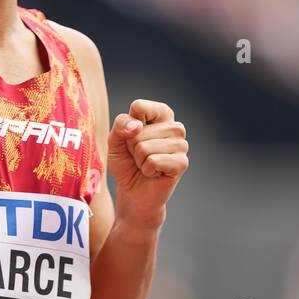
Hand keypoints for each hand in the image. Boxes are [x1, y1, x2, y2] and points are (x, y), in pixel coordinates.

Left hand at [107, 99, 189, 224]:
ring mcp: (181, 145)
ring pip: (145, 147)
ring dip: (139, 160)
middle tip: (139, 157)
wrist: (133, 192)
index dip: (127, 126)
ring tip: (146, 165)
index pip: (139, 106)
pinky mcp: (182, 163)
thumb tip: (137, 126)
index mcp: (161, 114)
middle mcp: (175, 127)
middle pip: (138, 131)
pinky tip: (153, 173)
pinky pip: (153, 161)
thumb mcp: (115, 142)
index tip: (131, 138)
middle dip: (132, 148)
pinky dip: (147, 170)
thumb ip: (121, 126)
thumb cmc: (127, 164)